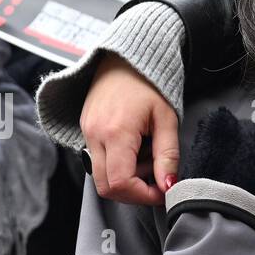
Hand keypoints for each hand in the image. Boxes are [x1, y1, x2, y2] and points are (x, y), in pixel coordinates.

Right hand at [80, 53, 179, 205]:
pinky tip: (135, 148)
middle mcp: (95, 136)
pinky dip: (118, 164)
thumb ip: (168, 155)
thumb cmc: (150, 83)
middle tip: (156, 177)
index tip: (163, 192)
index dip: (142, 196)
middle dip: (134, 191)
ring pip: (101, 175)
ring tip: (147, 155)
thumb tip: (168, 186)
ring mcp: (86, 133)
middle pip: (106, 186)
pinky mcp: (85, 131)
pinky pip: (97, 160)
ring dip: (127, 177)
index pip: (120, 183)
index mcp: (116, 132)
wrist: (124, 58)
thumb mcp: (167, 118)